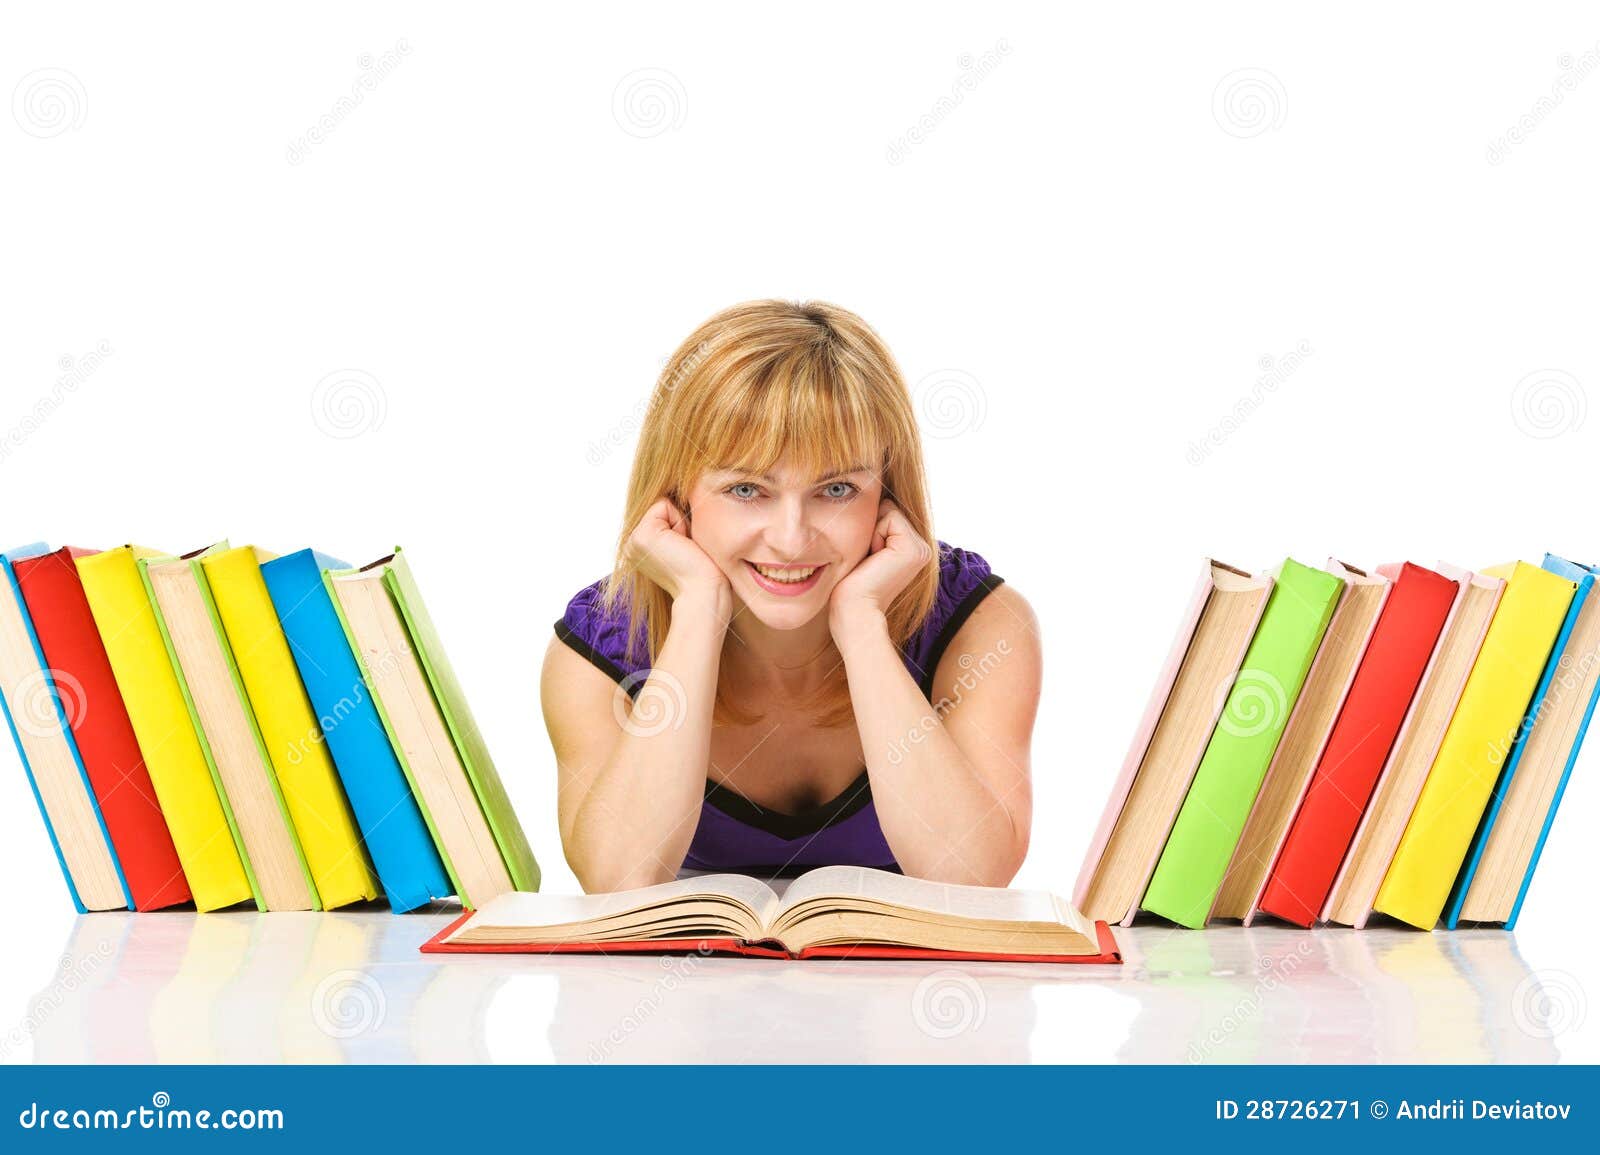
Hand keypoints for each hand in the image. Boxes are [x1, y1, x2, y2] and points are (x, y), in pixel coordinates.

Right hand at [623, 498, 731, 616]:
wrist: (704, 592)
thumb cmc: (704, 571)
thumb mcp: (682, 542)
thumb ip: (672, 523)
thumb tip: (677, 493)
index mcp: (640, 548)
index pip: (661, 513)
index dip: (680, 524)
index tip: (686, 549)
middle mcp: (631, 545)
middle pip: (660, 506)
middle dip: (679, 522)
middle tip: (686, 551)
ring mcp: (633, 541)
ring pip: (662, 504)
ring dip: (680, 523)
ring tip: (684, 549)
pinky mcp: (641, 536)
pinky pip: (663, 505)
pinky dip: (679, 521)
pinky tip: (681, 546)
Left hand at [828, 500, 933, 636]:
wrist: (853, 612)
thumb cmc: (850, 587)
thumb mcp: (864, 551)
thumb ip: (875, 529)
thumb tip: (870, 501)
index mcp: (912, 550)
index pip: (888, 514)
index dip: (870, 530)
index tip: (867, 560)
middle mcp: (923, 549)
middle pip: (889, 509)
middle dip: (871, 529)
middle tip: (868, 562)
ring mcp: (922, 549)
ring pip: (889, 511)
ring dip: (872, 533)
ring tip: (871, 562)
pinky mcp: (914, 549)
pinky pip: (889, 516)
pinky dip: (874, 535)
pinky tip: (874, 560)